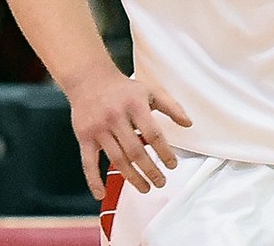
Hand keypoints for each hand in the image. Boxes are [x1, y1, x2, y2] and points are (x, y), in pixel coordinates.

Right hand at [66, 70, 190, 199]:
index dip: (164, 152)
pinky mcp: (84, 137)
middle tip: (161, 182)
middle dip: (150, 170)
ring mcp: (98, 128)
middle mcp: (116, 117)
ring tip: (145, 187)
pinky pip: (88, 162)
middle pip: (135, 151)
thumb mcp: (150, 91)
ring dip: (132, 177)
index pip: (153, 134)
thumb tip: (188, 123)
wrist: (89, 79)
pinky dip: (93, 180)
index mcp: (134, 105)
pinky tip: (100, 194)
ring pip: (117, 159)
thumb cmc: (123, 89)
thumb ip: (171, 107)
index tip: (172, 165)